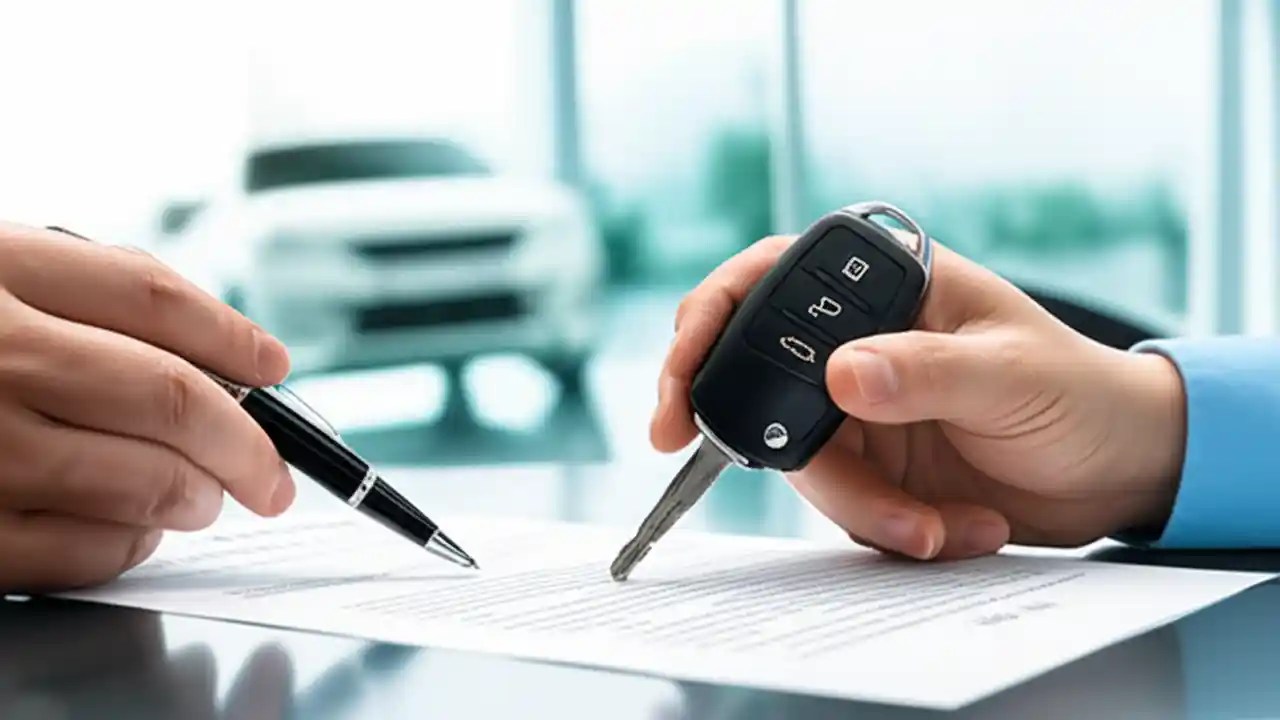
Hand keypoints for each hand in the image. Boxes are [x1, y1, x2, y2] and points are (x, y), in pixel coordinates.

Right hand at [0, 222, 294, 591]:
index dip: (233, 337)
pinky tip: (138, 531)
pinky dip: (130, 547)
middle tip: (272, 474)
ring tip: (205, 496)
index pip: (152, 300)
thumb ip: (99, 297)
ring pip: (134, 481)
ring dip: (195, 497)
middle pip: (166, 398)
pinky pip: (74, 553)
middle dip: (245, 444)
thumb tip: (242, 359)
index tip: (273, 369)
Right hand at [651, 235, 1185, 559]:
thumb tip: (840, 375)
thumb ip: (925, 372)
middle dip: (755, 434)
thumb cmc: (1080, 392)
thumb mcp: (1010, 373)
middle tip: (726, 465)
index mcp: (886, 284)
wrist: (1118, 470)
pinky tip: (955, 524)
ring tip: (940, 524)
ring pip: (803, 459)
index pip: (766, 279)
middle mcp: (859, 340)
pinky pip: (842, 503)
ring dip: (865, 505)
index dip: (706, 323)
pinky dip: (890, 525)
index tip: (680, 385)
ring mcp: (860, 407)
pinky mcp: (872, 465)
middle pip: (763, 379)